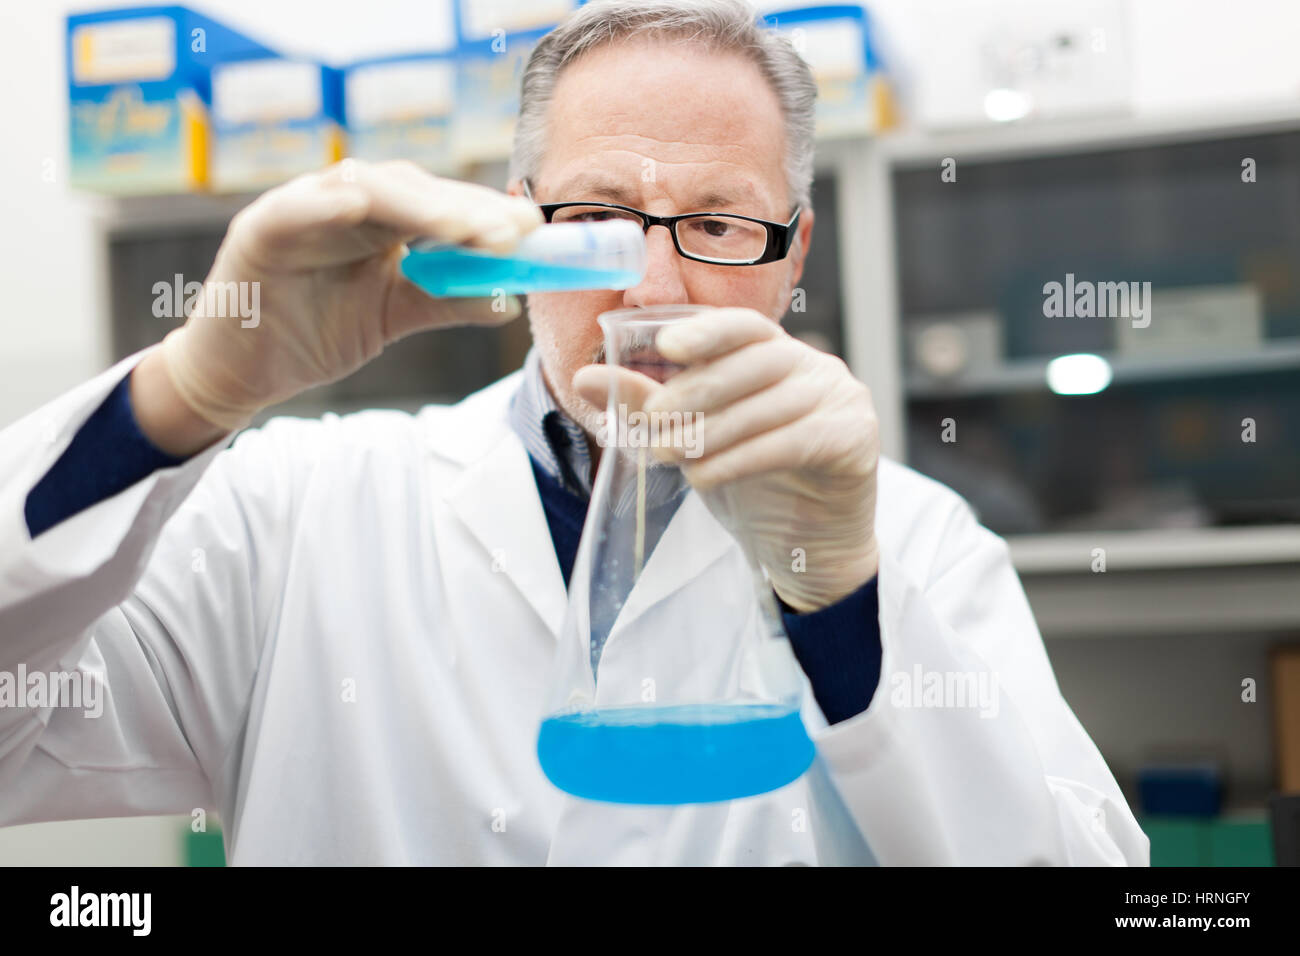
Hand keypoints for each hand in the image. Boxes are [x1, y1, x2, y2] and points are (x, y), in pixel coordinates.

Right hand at [159, 159, 542, 429]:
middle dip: (466, 208)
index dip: (486, 211)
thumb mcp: (394, 316)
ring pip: (365, 190)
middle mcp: (341, 202)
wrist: (239, 373)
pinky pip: (298, 210)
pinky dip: (333, 206)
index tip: (533, 229)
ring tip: (468, 228)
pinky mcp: (260, 229)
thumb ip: (445, 300)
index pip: (438, 202)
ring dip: (419, 206)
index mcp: (377, 218)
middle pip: (411, 189)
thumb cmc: (311, 334)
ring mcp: (300, 209)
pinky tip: (369, 209)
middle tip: (515, 229)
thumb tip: (507, 298)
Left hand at [574, 307, 879, 611]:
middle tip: (654, 419)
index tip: (667, 346)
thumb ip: (649, 405)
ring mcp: (842, 399)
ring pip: (770, 405)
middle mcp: (815, 368)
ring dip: (712, 431)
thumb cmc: (754, 484)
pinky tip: (706, 478)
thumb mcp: (694, 440)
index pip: (744, 326)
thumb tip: (586, 377)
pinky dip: (743, 459)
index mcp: (777, 354)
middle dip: (698, 390)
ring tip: (669, 455)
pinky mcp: (856, 439)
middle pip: (755, 362)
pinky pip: (793, 442)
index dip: (708, 332)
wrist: (811, 548)